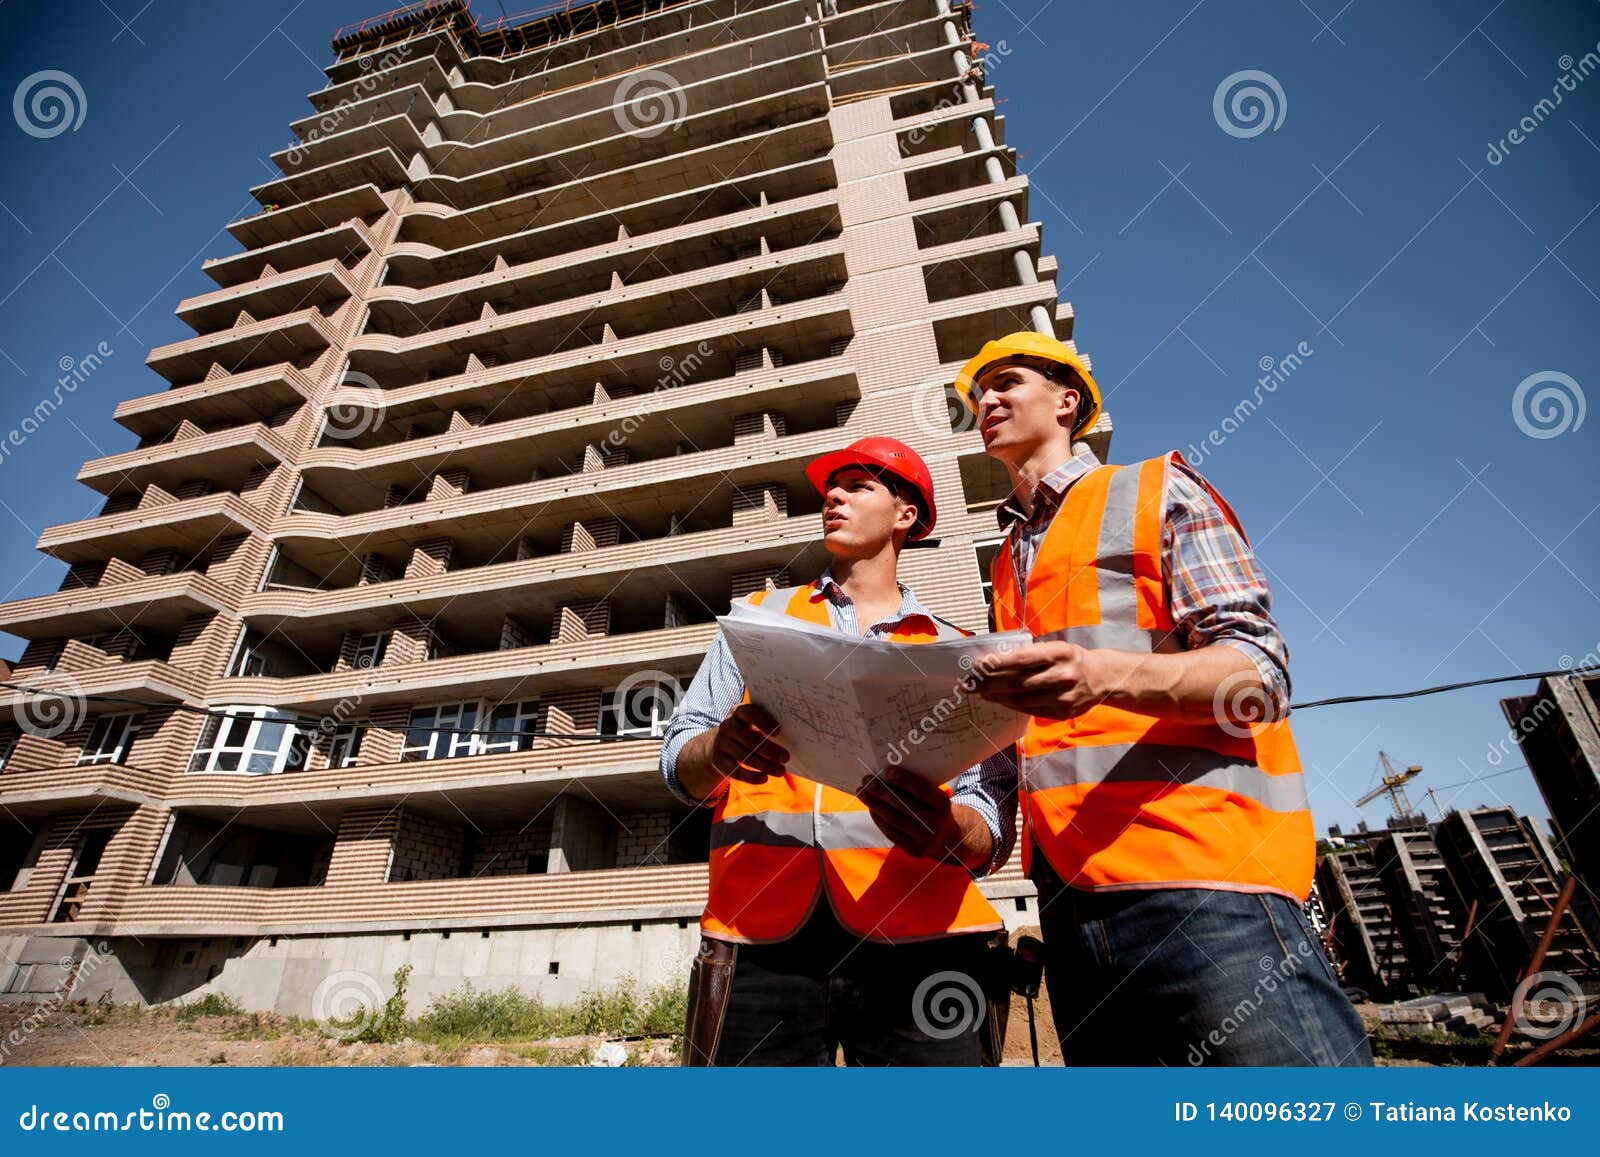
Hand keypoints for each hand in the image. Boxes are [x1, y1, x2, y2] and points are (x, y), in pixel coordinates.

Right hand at [707, 702, 789, 785]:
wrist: (717, 744)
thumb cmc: (746, 732)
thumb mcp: (752, 725)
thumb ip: (768, 730)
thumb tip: (794, 745)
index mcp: (738, 712)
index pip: (749, 712)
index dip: (764, 721)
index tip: (779, 731)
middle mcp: (727, 726)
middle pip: (750, 739)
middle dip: (771, 750)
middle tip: (786, 758)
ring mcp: (721, 743)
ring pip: (745, 757)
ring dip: (766, 766)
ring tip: (780, 771)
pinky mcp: (718, 760)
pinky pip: (736, 771)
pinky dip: (752, 777)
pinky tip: (764, 778)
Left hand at [857, 766, 988, 868]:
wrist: (947, 839)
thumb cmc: (934, 809)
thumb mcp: (934, 797)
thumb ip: (916, 787)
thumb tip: (886, 773)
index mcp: (943, 804)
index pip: (921, 790)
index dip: (904, 779)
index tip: (886, 771)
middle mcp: (935, 822)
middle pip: (903, 805)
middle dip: (881, 791)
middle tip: (866, 780)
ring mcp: (925, 839)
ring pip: (894, 819)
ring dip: (874, 804)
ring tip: (862, 792)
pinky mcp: (914, 851)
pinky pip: (891, 833)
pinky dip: (878, 819)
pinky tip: (871, 808)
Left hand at [971, 640, 1109, 719]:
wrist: (1102, 678)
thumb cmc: (1070, 659)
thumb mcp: (1055, 648)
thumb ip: (1028, 654)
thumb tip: (992, 662)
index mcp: (1059, 653)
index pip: (1020, 660)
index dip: (996, 664)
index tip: (978, 665)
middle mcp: (1062, 675)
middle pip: (1017, 682)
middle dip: (989, 682)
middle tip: (970, 683)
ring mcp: (1063, 697)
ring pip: (1021, 699)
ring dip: (996, 696)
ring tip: (980, 692)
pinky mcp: (1062, 712)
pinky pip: (1029, 710)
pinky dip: (1011, 705)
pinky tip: (999, 699)